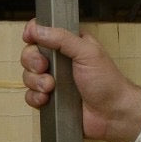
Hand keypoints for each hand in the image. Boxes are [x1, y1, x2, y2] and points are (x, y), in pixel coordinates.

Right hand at [21, 19, 140, 141]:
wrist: (112, 113)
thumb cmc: (106, 81)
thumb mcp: (88, 53)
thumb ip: (62, 39)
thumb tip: (36, 28)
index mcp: (71, 44)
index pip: (44, 32)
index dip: (33, 33)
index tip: (29, 37)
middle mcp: (60, 61)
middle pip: (30, 53)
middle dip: (32, 61)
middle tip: (44, 67)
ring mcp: (53, 80)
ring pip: (28, 75)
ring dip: (35, 81)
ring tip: (51, 87)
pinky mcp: (49, 99)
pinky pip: (30, 95)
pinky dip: (35, 97)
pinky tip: (47, 99)